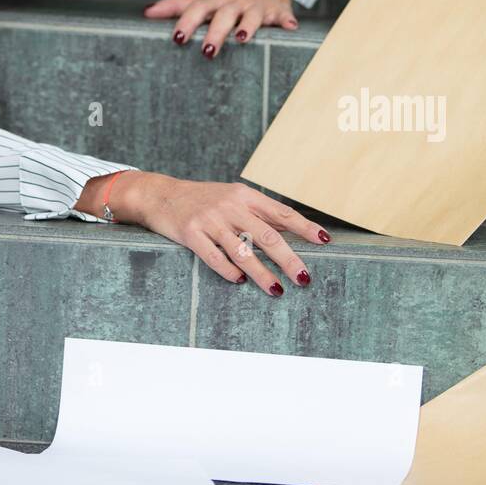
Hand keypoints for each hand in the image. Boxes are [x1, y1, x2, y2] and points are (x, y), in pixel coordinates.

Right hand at [115, 172, 328, 292]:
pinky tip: (239, 281)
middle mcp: (229, 206)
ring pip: (242, 250)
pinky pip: (213, 257)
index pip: (280, 212)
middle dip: (288, 259)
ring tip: (277, 290)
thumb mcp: (232, 197)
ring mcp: (209, 219)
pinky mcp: (190, 233)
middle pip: (266, 235)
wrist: (161, 195)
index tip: (324, 241)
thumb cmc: (203, 199)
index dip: (304, 227)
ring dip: (262, 273)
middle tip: (304, 278)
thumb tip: (292, 230)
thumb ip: (258, 213)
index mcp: (244, 195)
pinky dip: (228, 271)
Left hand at [143, 0, 297, 56]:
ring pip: (253, 16)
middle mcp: (234, 3)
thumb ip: (176, 6)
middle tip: (208, 51)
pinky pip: (284, 16)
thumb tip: (146, 12)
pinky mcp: (277, 11)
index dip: (186, 23)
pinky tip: (291, 28)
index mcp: (214, 1)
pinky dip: (287, 21)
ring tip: (244, 38)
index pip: (197, 10)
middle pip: (223, 16)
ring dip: (249, 26)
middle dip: (216, 32)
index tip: (177, 39)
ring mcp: (256, 6)